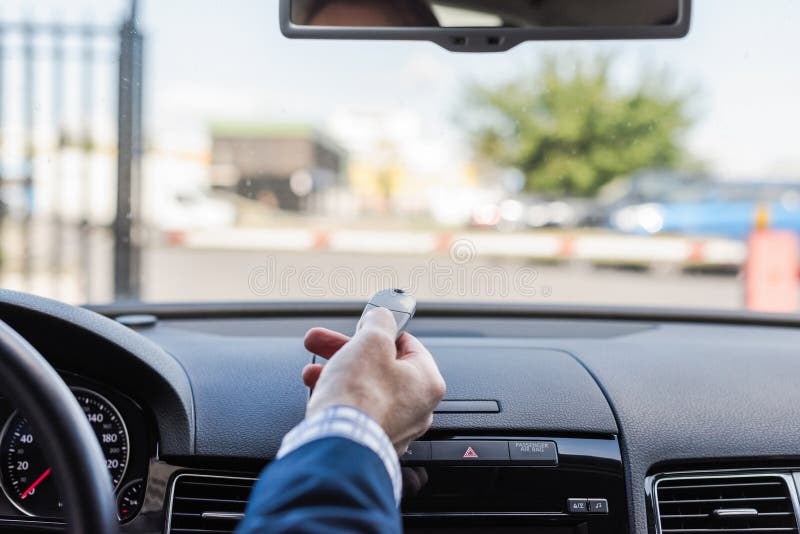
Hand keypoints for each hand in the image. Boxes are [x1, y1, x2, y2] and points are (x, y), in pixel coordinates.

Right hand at [302, 307, 445, 454]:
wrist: (337, 445)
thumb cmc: (360, 397)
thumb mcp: (371, 341)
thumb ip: (379, 322)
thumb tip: (381, 316)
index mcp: (427, 382)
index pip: (407, 344)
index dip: (378, 332)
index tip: (360, 327)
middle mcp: (417, 409)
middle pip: (381, 367)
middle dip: (348, 351)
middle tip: (323, 342)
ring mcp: (395, 428)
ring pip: (365, 390)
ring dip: (338, 374)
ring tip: (313, 370)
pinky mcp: (372, 442)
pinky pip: (357, 412)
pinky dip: (339, 399)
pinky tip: (319, 393)